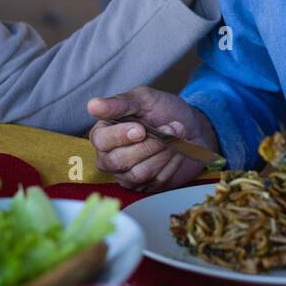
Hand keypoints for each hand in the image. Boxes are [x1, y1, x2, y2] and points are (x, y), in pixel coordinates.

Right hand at [87, 86, 218, 192]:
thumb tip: (92, 106)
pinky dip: (172, 162)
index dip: (120, 136)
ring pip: (139, 173)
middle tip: (169, 129)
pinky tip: (178, 149)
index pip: (101, 141)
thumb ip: (119, 103)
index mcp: (104, 133)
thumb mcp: (143, 99)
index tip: (141, 129)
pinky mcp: (147, 186)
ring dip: (162, 153)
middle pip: (118, 161)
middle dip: (148, 145)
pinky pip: (157, 180)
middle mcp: (111, 157)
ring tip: (176, 135)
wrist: (193, 126)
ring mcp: (128, 175)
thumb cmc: (164, 111)